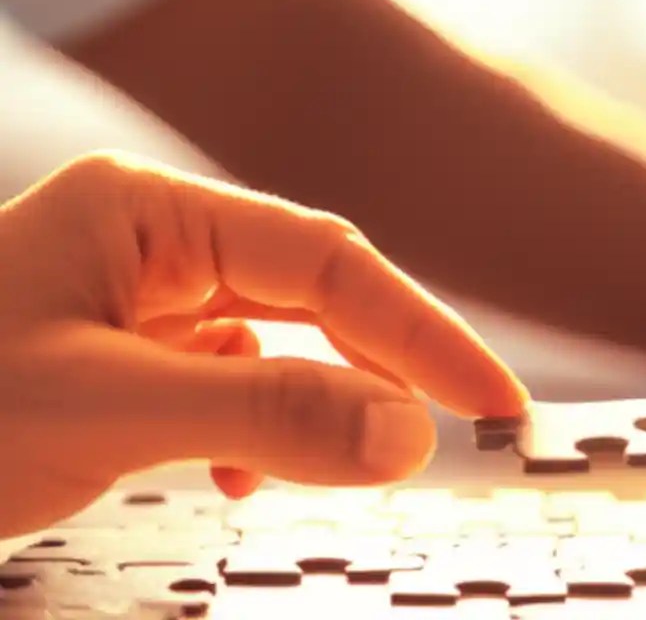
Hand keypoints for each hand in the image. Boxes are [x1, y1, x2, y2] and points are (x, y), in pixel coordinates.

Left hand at [0, 152, 526, 537]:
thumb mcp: (104, 413)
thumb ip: (264, 416)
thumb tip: (405, 436)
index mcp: (148, 214)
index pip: (324, 260)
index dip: (419, 329)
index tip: (489, 396)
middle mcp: (152, 246)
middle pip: (312, 296)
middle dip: (383, 367)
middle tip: (460, 432)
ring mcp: (141, 304)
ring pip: (279, 345)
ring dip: (323, 406)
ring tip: (355, 464)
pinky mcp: (132, 363)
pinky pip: (233, 387)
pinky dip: (262, 437)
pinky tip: (248, 481)